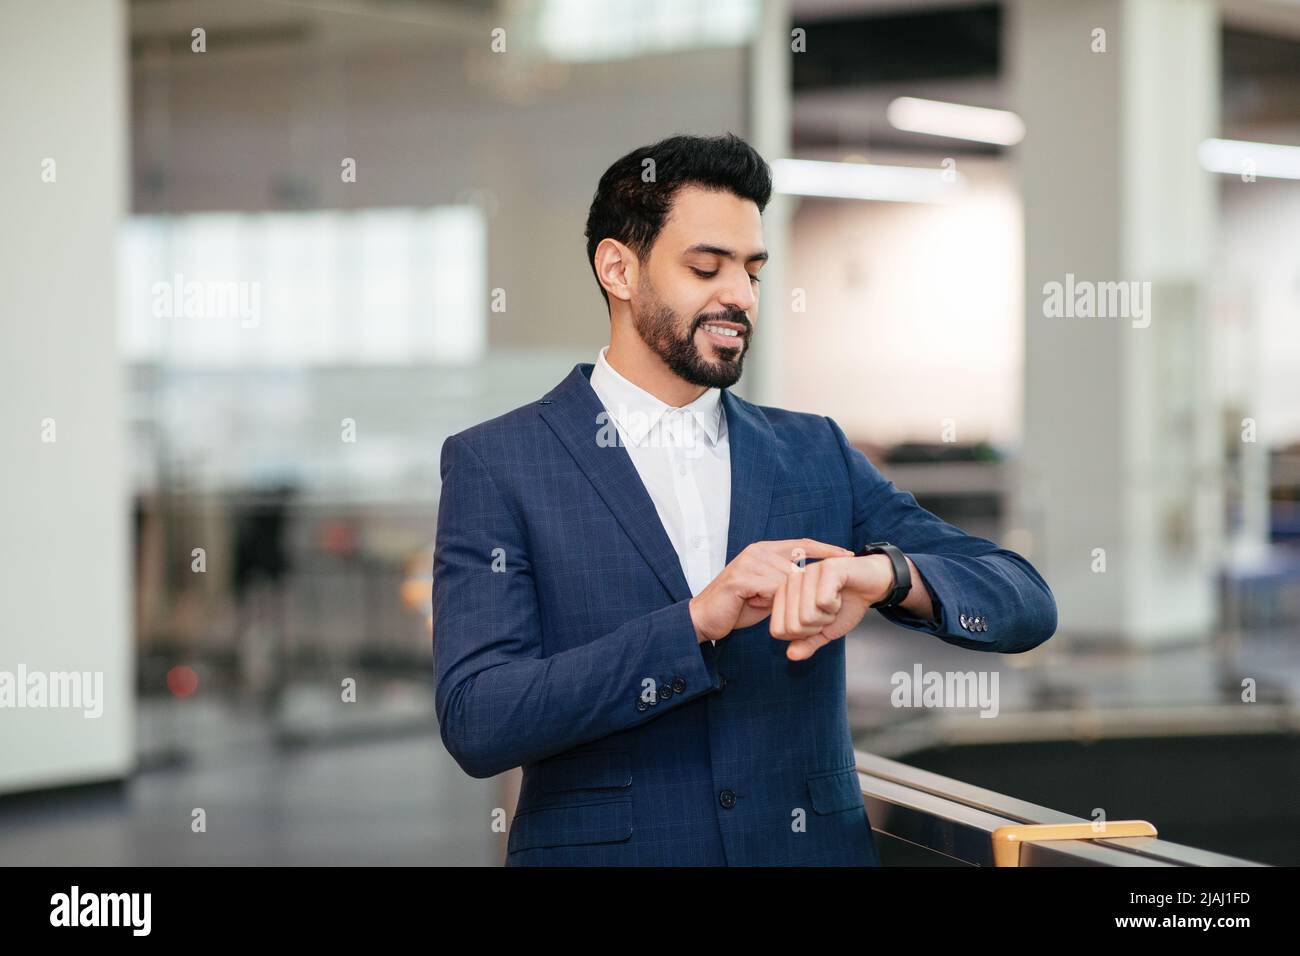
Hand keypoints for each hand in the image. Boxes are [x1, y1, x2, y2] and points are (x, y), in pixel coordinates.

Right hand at [688, 539, 854, 642]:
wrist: (703, 619)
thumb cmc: (736, 608)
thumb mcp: (768, 593)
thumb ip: (786, 584)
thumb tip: (812, 585)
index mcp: (765, 550)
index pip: (802, 544)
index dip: (826, 549)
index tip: (848, 555)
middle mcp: (758, 551)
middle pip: (799, 565)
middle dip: (810, 586)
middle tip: (821, 602)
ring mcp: (749, 562)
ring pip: (788, 578)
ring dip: (790, 598)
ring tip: (781, 609)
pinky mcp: (741, 577)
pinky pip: (773, 589)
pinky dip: (775, 602)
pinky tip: (767, 608)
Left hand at [769, 554, 894, 660]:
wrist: (870, 586)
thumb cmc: (845, 605)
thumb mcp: (824, 631)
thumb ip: (807, 643)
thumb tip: (791, 655)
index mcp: (783, 595)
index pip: (778, 631)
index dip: (802, 635)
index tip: (816, 621)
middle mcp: (790, 581)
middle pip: (793, 626)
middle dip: (816, 627)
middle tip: (827, 612)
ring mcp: (807, 572)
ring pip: (807, 615)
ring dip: (828, 616)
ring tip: (833, 602)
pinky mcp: (825, 567)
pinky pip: (823, 602)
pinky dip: (836, 605)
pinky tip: (840, 593)